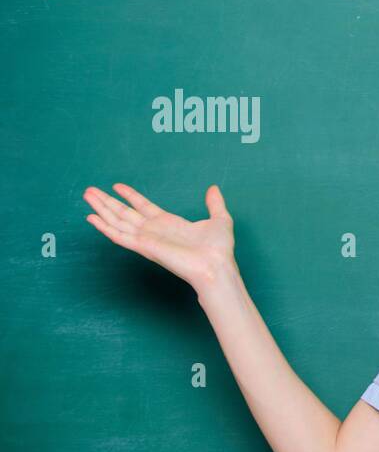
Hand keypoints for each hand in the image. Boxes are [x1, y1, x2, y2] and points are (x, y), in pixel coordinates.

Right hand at [83, 183, 236, 292]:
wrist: (217, 265)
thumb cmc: (219, 249)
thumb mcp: (220, 219)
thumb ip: (214, 203)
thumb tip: (213, 188)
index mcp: (169, 223)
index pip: (143, 206)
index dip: (130, 196)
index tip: (117, 186)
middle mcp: (154, 231)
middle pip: (124, 213)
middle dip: (107, 201)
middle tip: (90, 190)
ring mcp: (147, 239)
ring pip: (118, 221)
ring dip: (101, 209)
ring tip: (87, 196)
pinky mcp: (143, 247)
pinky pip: (119, 236)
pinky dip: (104, 227)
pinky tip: (92, 218)